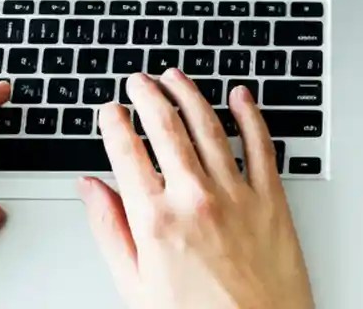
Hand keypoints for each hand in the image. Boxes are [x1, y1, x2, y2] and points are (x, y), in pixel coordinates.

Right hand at [80, 68, 312, 308]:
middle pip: (166, 126)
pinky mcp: (272, 200)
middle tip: (139, 81)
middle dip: (148, 95)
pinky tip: (240, 97)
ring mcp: (236, 195)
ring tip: (175, 77)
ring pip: (209, 126)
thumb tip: (90, 190)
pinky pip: (261, 145)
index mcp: (155, 220)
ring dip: (189, 94)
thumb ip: (110, 231)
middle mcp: (194, 198)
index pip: (126, 152)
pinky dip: (250, 115)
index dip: (114, 123)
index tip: (109, 110)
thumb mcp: (135, 286)